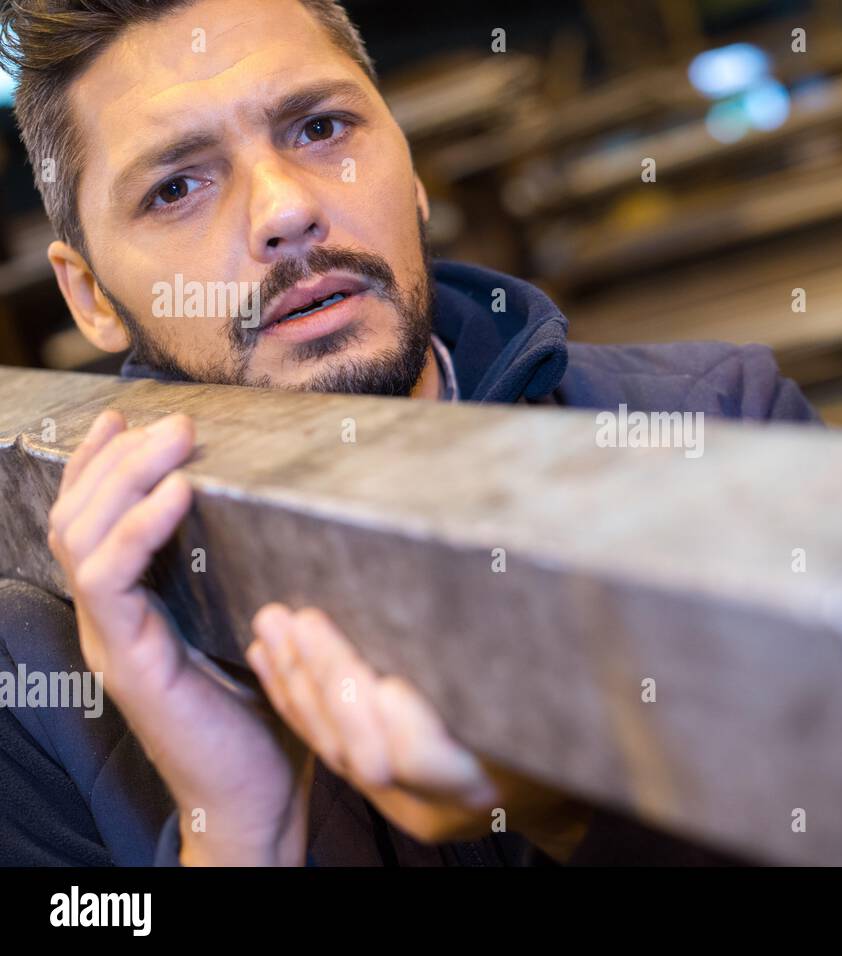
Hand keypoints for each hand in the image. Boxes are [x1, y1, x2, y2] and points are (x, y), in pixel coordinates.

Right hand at [47, 409, 312, 865]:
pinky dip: (140, 526)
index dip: (104, 464)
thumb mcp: (257, 625)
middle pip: (79, 515)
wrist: (257, 797)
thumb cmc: (268, 712)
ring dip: (126, 476)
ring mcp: (113, 639)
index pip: (94, 520)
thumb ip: (250, 575)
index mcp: (135, 608)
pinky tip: (178, 492)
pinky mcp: (130, 661)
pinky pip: (110, 578)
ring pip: (84, 535)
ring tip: (174, 438)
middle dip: (120, 456)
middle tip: (170, 418)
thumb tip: (290, 514)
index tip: (131, 417)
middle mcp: (112, 618)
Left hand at [247, 605, 592, 860]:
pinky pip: (325, 749)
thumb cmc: (570, 728)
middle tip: (302, 621)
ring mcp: (406, 803)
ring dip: (298, 683)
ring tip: (274, 625)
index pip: (425, 757)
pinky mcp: (383, 794)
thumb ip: (521, 664)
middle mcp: (441, 802)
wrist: (557, 789)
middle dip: (328, 680)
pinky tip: (269, 657)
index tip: (384, 674)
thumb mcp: (554, 699)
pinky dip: (294, 700)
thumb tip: (491, 590)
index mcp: (490, 779)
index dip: (399, 718)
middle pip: (365, 750)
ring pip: (335, 750)